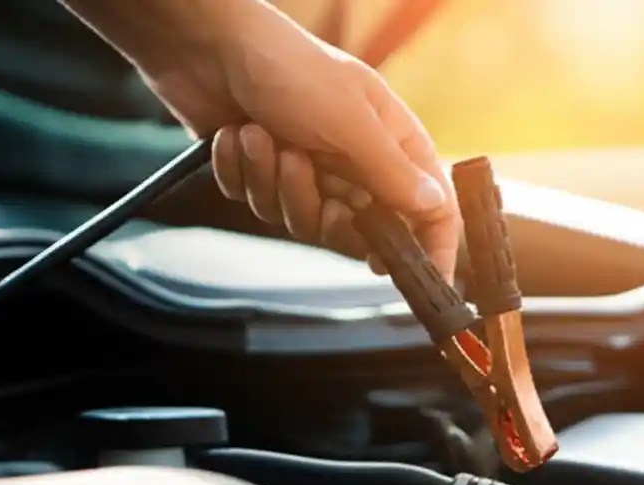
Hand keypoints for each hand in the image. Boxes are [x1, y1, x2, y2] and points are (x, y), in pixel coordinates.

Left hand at [62, 0, 459, 281]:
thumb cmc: (290, 70)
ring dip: (275, 182)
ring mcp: (310, 170)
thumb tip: (435, 208)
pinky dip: (244, 173)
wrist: (209, 46)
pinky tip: (239, 135)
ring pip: (302, 221)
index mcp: (392, 143)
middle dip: (323, 210)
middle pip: (359, 230)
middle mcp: (355, 162)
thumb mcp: (350, 123)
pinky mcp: (265, 174)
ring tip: (263, 137)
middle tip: (306, 173)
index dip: (434, 246)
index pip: (431, 209)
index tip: (428, 279)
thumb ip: (393, 173)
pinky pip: (260, 205)